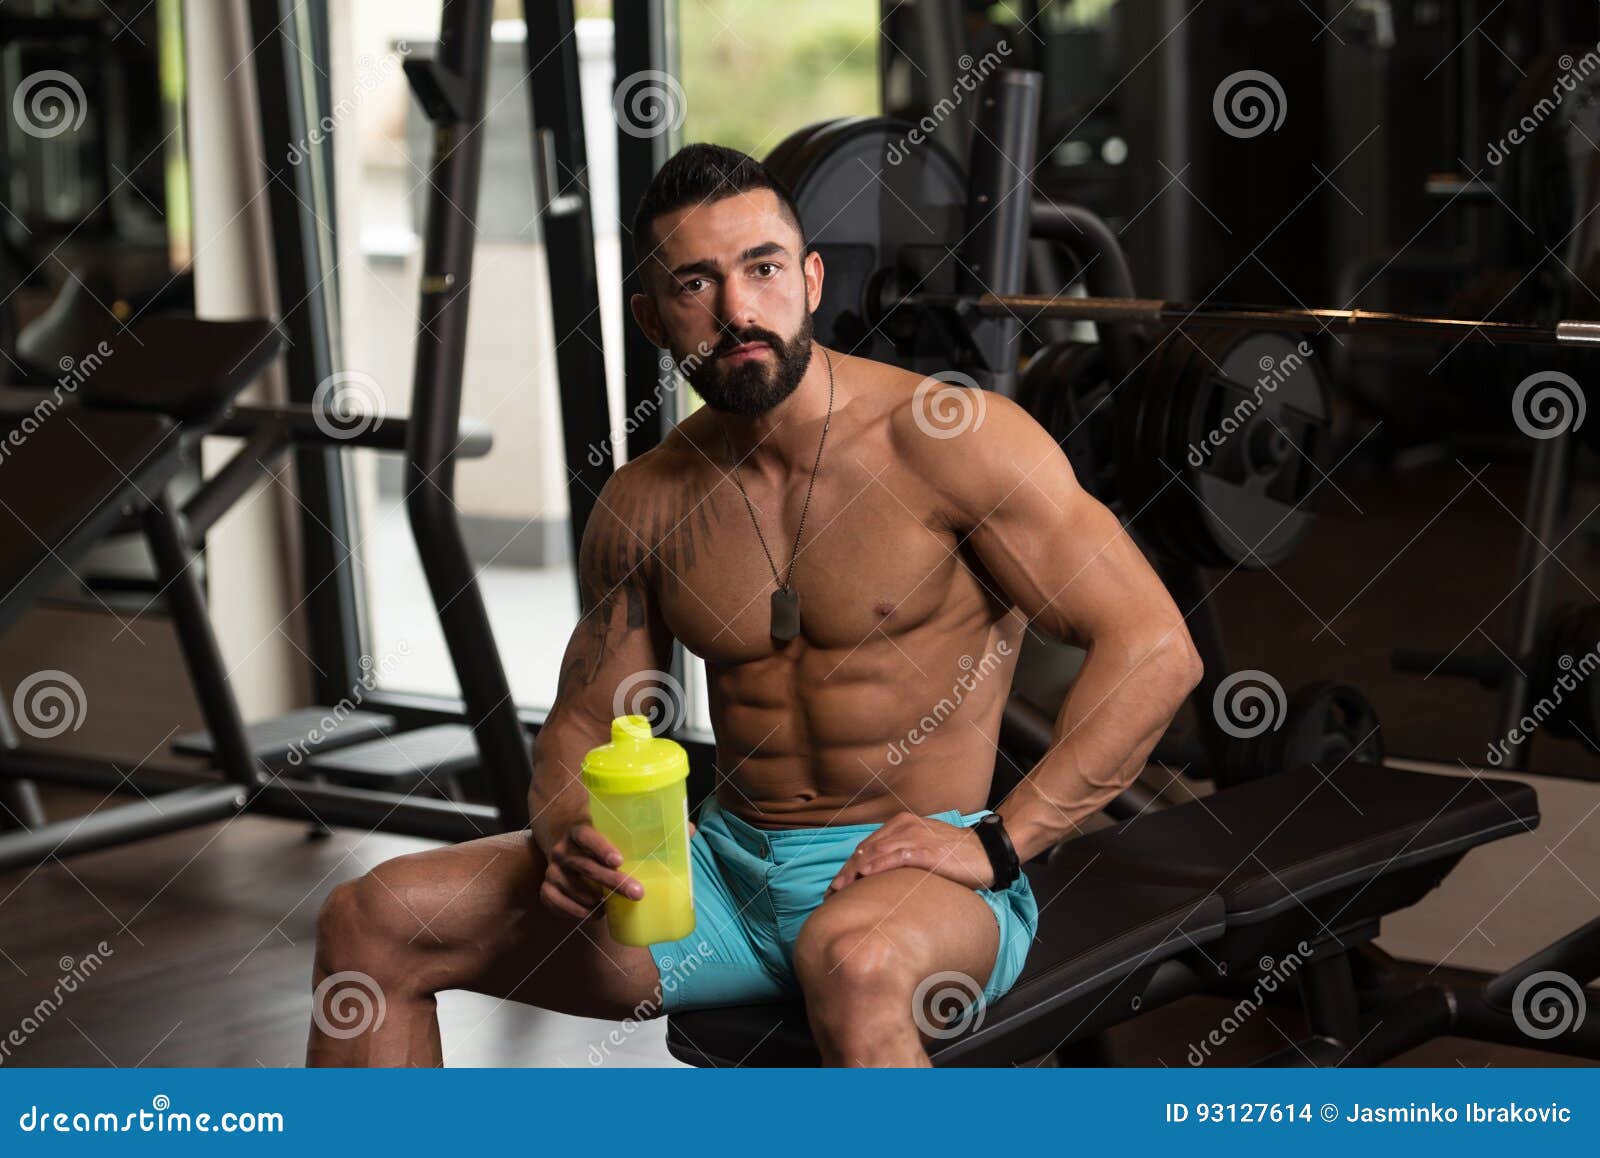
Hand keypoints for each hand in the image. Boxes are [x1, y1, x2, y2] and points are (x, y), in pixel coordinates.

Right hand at [536, 817, 698, 919]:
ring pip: (572, 890)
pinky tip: (594, 914)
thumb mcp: (618, 826)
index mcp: (579, 829)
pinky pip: (557, 905)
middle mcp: (563, 849)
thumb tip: (690, 830)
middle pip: (585, 866)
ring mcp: (552, 870)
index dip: (601, 847)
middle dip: (613, 882)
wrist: (564, 838)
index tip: (619, 860)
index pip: (586, 835)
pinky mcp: (546, 888)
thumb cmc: (601, 835)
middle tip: (639, 893)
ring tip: (613, 906)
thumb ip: (651, 830)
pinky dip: (575, 913)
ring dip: (594, 902)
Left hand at [826, 812, 993, 894]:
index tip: (836, 886)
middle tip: (831, 892)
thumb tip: (879, 875)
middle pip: (866, 850)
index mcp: (901, 824)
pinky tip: (864, 876)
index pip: (867, 846)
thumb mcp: (923, 847)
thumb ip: (901, 854)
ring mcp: (916, 837)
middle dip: (845, 871)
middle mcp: (904, 827)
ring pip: (876, 853)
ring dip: (854, 872)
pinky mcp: (927, 851)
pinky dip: (878, 866)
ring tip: (840, 889)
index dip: (848, 866)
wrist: (987, 852)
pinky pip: (896, 857)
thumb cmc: (956, 854)